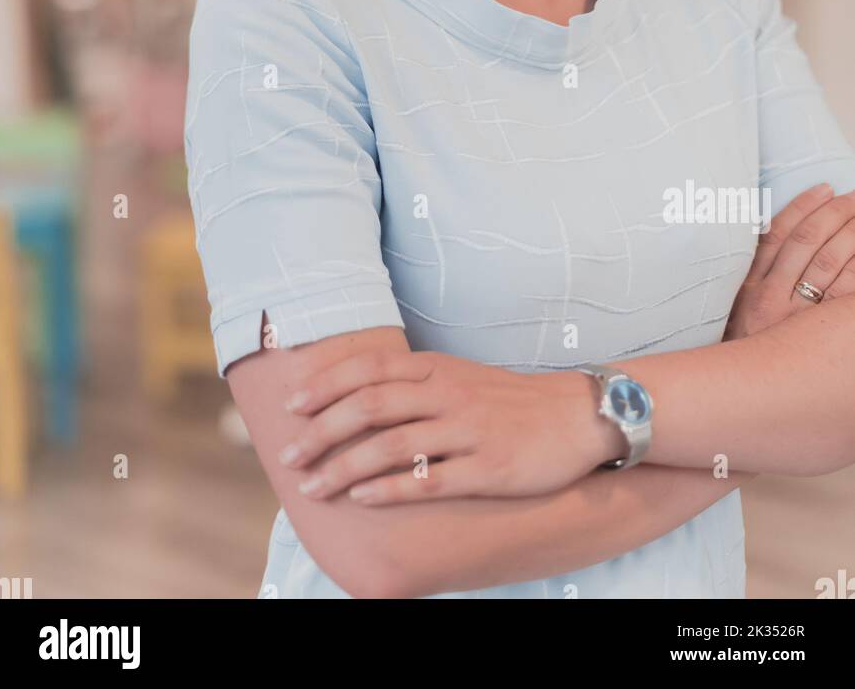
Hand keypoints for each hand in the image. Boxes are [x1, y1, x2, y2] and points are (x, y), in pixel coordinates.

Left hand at [277, 349, 614, 504]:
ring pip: (391, 445)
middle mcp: (447, 394)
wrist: (577, 416)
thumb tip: (356, 394)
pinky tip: (361, 498)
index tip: (291, 404)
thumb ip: (413, 382)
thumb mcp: (459, 375)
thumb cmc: (509, 400)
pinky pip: (428, 480)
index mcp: (437, 368)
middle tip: (288, 454)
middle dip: (321, 431)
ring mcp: (467, 431)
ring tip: (312, 486)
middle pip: (370, 405)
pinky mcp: (487, 468)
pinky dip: (389, 488)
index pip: (369, 368)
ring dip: (343, 466)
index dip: (326, 384)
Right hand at [723, 183, 854, 340]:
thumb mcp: (737, 313)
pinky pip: (847, 296)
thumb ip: (755, 277)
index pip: (779, 234)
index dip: (804, 207)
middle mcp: (772, 299)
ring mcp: (798, 320)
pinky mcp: (817, 339)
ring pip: (834, 264)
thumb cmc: (744, 355)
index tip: (825, 188)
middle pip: (811, 243)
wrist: (742, 403)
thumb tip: (775, 236)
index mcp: (749, 288)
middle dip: (838, 214)